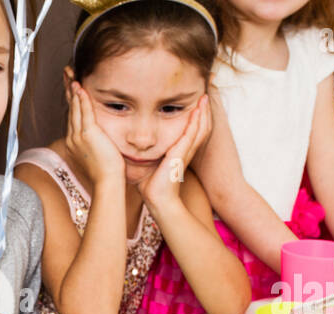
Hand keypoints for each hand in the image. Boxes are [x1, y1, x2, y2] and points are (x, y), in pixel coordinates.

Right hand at [64, 72, 123, 186]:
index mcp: (74, 144)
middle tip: (67, 75)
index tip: (71, 88)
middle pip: (70, 110)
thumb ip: (94, 145)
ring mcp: (78, 136)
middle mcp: (72, 138)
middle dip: (69, 91)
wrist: (106, 182)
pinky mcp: (88, 134)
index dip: (71, 102)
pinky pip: (84, 112)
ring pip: (75, 109)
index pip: (72, 118)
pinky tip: (80, 88)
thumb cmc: (105, 173)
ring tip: (72, 76)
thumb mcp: (96, 156)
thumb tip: (99, 140)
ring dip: (73, 91)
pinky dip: (81, 99)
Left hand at [138, 94, 210, 209]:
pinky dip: (196, 122)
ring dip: (203, 113)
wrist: (157, 200)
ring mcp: (185, 152)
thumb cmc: (150, 186)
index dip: (195, 117)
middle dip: (203, 111)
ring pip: (200, 128)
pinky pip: (192, 134)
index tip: (195, 103)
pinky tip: (198, 110)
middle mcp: (185, 151)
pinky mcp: (181, 154)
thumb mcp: (147, 164)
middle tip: (204, 95)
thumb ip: (144, 154)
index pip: (191, 131)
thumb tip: (129, 148)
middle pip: (200, 127)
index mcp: (179, 152)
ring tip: (204, 98)